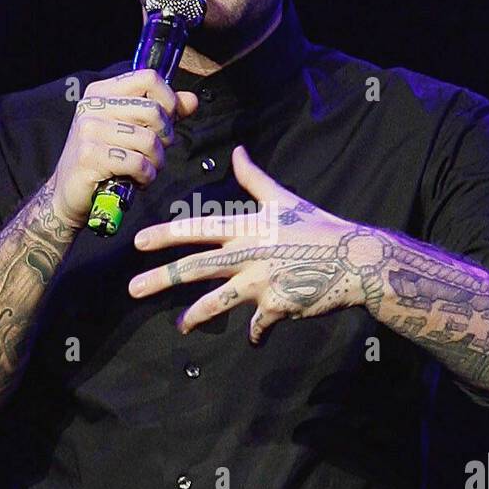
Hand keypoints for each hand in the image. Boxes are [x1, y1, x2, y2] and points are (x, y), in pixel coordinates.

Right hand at [49, 70, 198, 228]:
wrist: (69, 192)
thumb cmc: (105, 160)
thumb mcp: (132, 131)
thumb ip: (163, 113)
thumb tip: (191, 100)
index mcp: (103, 92)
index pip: (148, 78)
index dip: (169, 100)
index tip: (169, 121)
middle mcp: (93, 106)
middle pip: (152, 110)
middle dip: (165, 137)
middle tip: (157, 152)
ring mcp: (88, 130)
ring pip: (148, 140)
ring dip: (156, 161)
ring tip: (147, 169)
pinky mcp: (89, 155)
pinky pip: (137, 162)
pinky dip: (146, 176)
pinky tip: (137, 180)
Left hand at [128, 145, 365, 343]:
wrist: (355, 260)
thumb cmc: (319, 228)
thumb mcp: (284, 199)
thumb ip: (253, 179)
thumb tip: (237, 150)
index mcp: (247, 228)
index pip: (198, 229)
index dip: (167, 235)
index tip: (139, 242)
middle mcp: (249, 254)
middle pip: (196, 267)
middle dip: (162, 279)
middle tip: (133, 289)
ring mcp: (262, 282)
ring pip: (218, 302)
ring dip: (195, 316)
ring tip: (180, 326)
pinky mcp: (278, 307)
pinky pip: (258, 325)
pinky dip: (255, 332)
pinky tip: (253, 338)